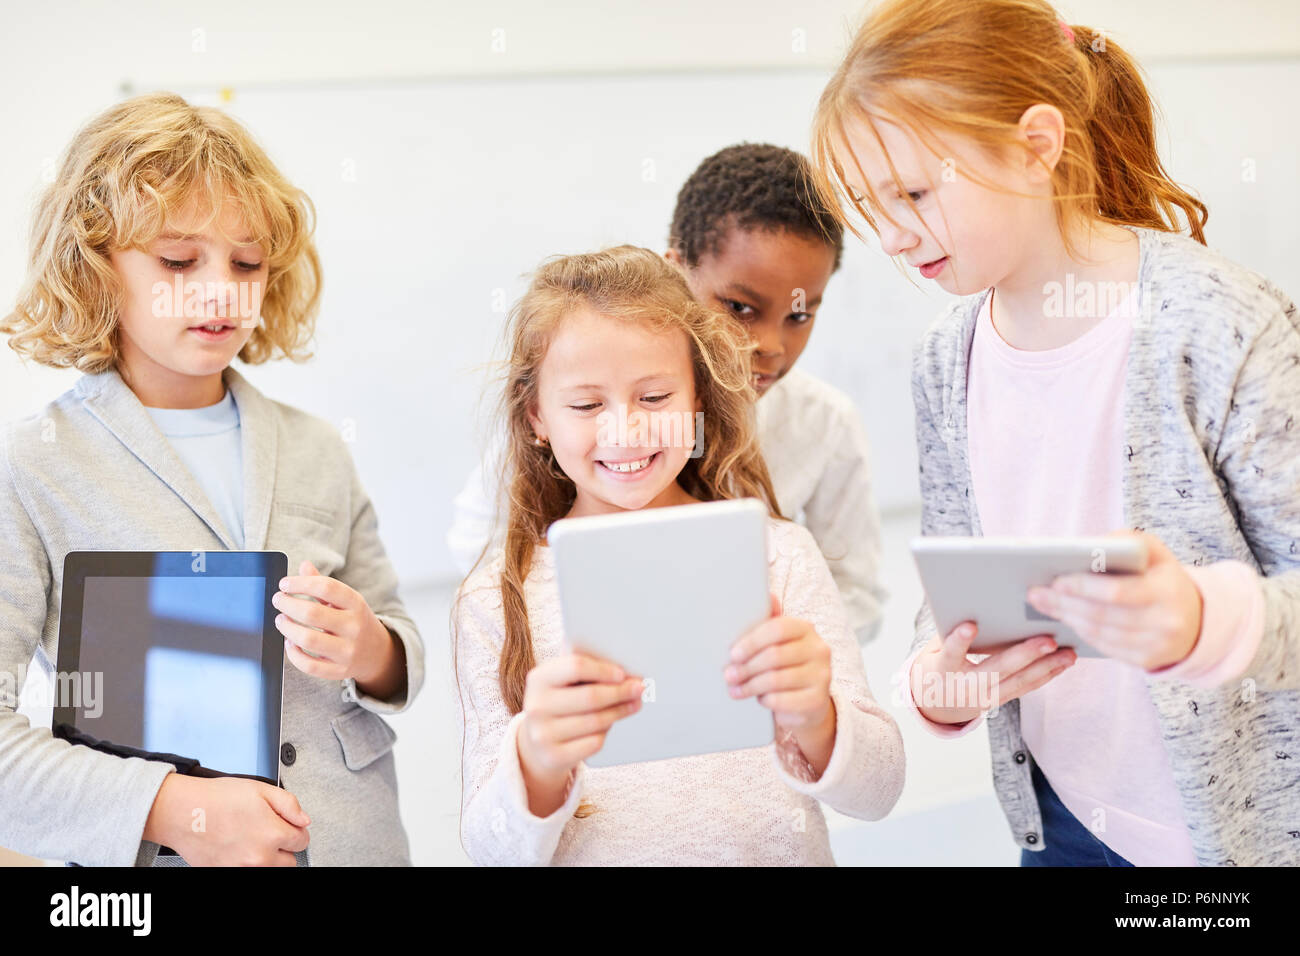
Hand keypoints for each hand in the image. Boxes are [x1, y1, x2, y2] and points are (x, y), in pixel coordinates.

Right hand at [143, 773, 309, 866]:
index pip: (302, 841)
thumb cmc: (216, 799)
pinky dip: (246, 862)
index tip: (289, 826)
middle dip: (283, 847)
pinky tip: (237, 847)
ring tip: (252, 839)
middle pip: (289, 861)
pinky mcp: (225, 873)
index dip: (296, 830)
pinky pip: (246, 871)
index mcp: (273, 834)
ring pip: (269, 870)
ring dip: (267, 858)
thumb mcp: (261, 789)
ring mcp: (242, 869)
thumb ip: (289, 805)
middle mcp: (260, 858)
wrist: (182, 812)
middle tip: (269, 832)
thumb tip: (304, 819)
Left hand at [273, 561, 403, 694]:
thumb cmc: (354, 620)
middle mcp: (354, 627)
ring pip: (309, 640)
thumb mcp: (345, 600)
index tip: (284, 584)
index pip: (327, 588)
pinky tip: (289, 643)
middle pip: (313, 614)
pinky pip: (310, 666)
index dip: (301, 583)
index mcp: (356, 604)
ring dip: (287, 628)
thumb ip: (323, 584)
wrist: (376, 652)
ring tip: (280, 620)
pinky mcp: (339, 671)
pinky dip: (294, 655)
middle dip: (288, 605)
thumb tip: (304, 565)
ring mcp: (348, 651)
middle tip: (277, 600)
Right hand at [517, 653, 643, 815]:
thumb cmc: (558, 703)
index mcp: (538, 679)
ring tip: (633, 704)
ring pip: (596, 721)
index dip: (603, 670)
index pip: (576, 667)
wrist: (536, 743)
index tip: (622, 673)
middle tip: (638, 689)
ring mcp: (543, 734)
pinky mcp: (554, 756)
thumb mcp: (561, 683)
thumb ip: (585, 672)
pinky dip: (606, 732)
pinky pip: (594, 743)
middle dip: (620, 692)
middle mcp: (536, 706)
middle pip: (590, 696)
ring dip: (619, 711)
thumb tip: (625, 673)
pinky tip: (611, 724)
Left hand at [725, 593, 832, 731]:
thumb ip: (769, 622)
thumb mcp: (777, 643)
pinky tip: (759, 699)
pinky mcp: (818, 700)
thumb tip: (768, 595)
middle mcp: (819, 649)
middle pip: (775, 655)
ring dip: (750, 686)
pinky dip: (766, 700)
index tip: (733, 653)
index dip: (752, 642)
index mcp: (806, 629)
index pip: (777, 629)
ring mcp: (822, 675)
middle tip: (728, 675)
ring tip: (735, 689)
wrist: (807, 704)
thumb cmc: (784, 666)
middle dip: (746, 667)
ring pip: (776, 679)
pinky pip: (783, 700)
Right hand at [911, 621, 1076, 724]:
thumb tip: (970, 604)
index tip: (970, 626)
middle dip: (1025, 655)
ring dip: (1047, 667)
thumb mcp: (933, 649)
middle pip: (997, 669)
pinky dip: (1047, 675)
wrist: (937, 703)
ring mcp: (985, 697)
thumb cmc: (937, 664)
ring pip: (1019, 681)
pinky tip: (1063, 663)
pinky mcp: (1000, 701)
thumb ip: (948, 631)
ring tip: (1068, 653)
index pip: (950, 653)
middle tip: (1049, 640)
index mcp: (943, 669)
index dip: (959, 641)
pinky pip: (1026, 687)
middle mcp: (966, 686)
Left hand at [1025, 531, 1202, 670]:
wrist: (1196, 618)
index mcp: (1167, 591)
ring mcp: (1156, 646)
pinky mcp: (1146, 661)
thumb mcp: (1155, 552)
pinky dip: (1080, 632)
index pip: (1117, 592)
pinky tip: (1064, 618)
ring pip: (1099, 633)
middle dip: (1064, 604)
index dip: (1083, 587)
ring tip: (1043, 604)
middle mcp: (1165, 622)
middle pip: (1101, 615)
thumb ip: (1127, 542)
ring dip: (1066, 618)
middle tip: (1034, 594)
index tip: (1056, 580)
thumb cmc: (1162, 577)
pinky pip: (1104, 647)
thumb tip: (1089, 548)